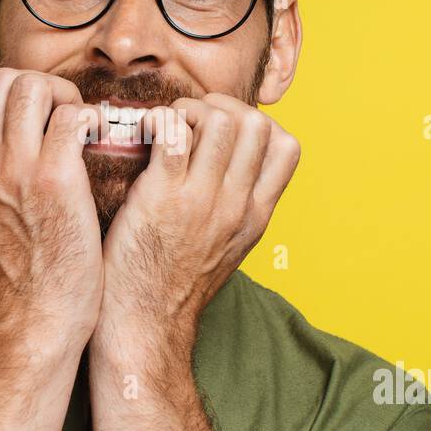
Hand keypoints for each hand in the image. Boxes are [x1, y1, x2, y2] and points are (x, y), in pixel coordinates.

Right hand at [0, 68, 103, 358]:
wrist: (34, 319)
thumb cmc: (17, 272)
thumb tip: (4, 137)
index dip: (0, 94)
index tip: (28, 119)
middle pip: (1, 80)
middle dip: (38, 88)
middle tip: (61, 118)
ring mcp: (14, 169)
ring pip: (34, 86)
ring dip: (64, 97)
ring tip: (79, 127)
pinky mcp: (56, 178)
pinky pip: (73, 114)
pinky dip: (91, 119)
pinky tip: (99, 142)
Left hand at [92, 93, 299, 364]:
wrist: (143, 324)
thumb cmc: (173, 283)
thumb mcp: (225, 246)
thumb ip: (234, 206)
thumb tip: (228, 165)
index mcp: (256, 215)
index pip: (287, 146)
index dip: (255, 123)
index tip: (221, 132)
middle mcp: (237, 204)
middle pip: (256, 122)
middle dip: (219, 106)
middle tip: (188, 121)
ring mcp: (203, 200)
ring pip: (221, 119)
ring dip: (188, 109)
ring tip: (166, 127)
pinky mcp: (163, 198)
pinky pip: (173, 133)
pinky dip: (158, 121)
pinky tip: (144, 135)